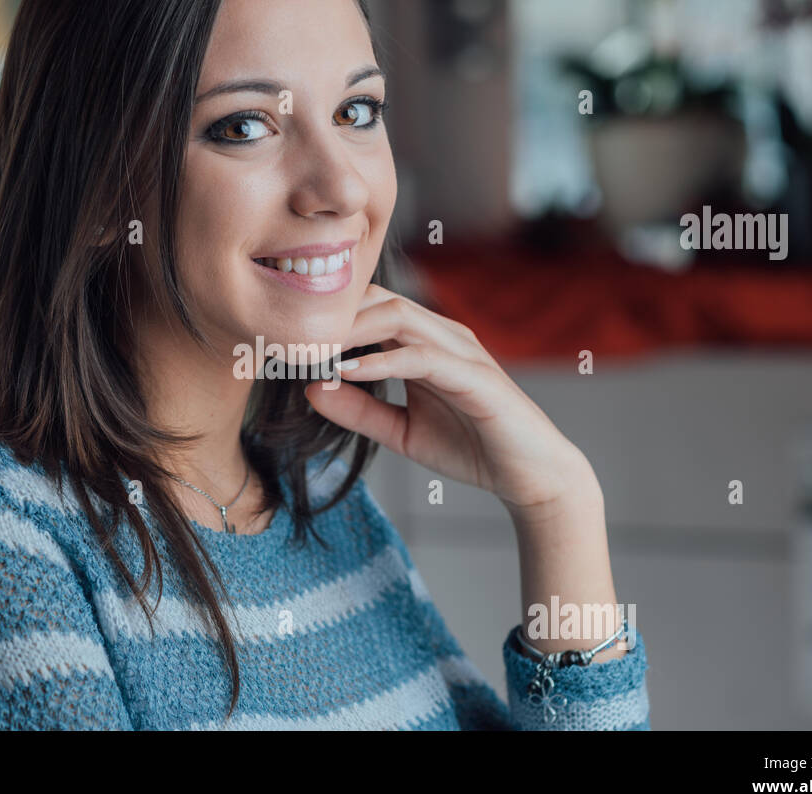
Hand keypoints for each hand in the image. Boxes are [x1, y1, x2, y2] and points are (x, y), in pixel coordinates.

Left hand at [304, 284, 598, 514]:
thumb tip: (309, 389)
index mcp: (422, 342)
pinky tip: (347, 372)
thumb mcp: (399, 432)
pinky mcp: (475, 376)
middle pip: (377, 299)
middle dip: (331, 314)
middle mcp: (441, 335)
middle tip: (284, 335)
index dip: (325, 317)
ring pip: (398, 316)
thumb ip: (358, 411)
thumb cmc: (470, 447)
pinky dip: (381, 361)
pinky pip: (421, 357)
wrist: (530, 476)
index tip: (281, 338)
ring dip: (350, 329)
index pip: (368, 308)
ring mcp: (460, 351)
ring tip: (309, 347)